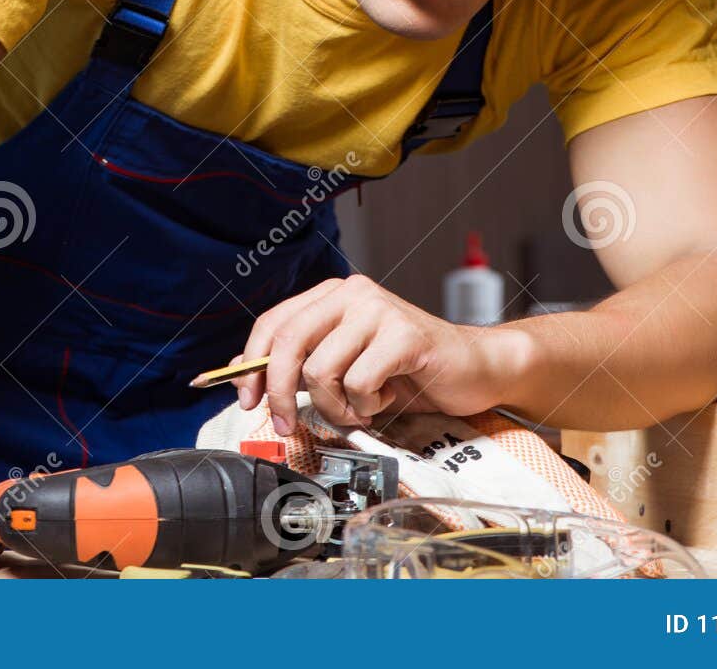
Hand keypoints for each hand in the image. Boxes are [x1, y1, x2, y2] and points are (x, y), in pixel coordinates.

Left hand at [232, 274, 524, 431]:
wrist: (474, 370)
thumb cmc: (409, 371)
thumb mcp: (343, 366)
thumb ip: (300, 364)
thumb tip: (242, 374)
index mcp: (331, 295)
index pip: (273, 322)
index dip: (251, 364)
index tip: (248, 399)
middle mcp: (352, 293)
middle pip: (289, 343)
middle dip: (281, 392)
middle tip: (287, 422)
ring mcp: (379, 310)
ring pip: (322, 369)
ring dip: (336, 406)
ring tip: (360, 407)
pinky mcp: (404, 334)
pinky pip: (359, 381)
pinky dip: (367, 404)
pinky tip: (386, 397)